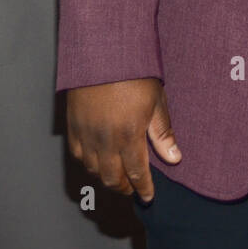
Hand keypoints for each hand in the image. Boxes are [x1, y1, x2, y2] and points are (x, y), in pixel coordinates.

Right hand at [66, 78, 180, 200]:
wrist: (102, 51)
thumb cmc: (134, 72)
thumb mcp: (156, 100)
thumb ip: (163, 133)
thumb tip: (174, 159)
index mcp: (129, 135)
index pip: (137, 173)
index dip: (143, 189)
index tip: (148, 197)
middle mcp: (105, 140)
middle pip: (112, 178)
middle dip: (125, 187)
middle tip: (134, 187)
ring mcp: (86, 134)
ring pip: (94, 170)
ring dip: (106, 177)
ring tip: (118, 175)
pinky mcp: (73, 126)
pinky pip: (78, 155)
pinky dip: (88, 163)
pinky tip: (98, 160)